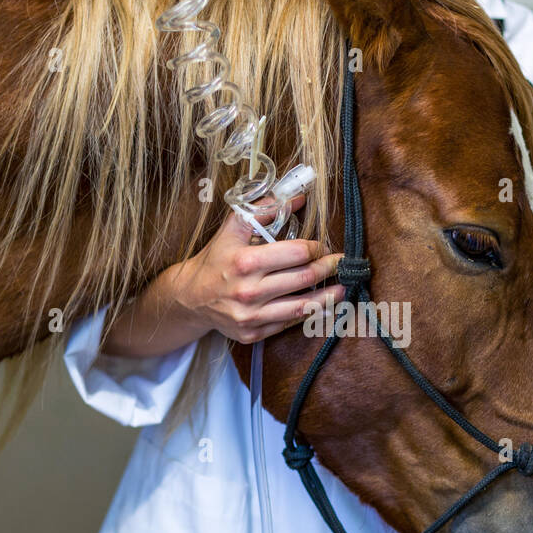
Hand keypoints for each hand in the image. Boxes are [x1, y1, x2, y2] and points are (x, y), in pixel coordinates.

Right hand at [167, 194, 345, 344]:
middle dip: (328, 268)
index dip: (317, 248)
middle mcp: (248, 292)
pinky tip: (318, 305)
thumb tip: (297, 198)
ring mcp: (251, 316)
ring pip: (303, 307)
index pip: (297, 253)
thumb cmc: (216, 259)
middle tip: (342, 263)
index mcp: (245, 262)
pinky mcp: (252, 334)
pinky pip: (287, 324)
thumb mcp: (233, 229)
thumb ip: (263, 210)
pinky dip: (306, 314)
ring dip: (329, 297)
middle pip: (305, 278)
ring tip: (343, 289)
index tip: (323, 246)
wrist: (190, 298)